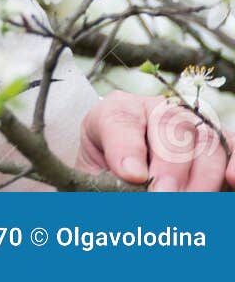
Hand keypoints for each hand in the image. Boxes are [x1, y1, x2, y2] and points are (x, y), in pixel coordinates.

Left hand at [75, 89, 234, 190]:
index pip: (121, 120)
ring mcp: (194, 126)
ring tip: (189, 205)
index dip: (127, 147)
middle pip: (172, 131)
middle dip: (169, 169)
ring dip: (200, 180)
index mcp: (120, 110)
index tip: (133, 175)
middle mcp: (160, 111)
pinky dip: (233, 165)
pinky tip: (230, 180)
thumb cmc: (110, 169)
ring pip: (207, 145)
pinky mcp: (220, 145)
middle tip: (163, 198)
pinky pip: (233, 149)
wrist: (124, 169)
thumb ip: (103, 178)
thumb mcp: (96, 170)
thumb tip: (128, 185)